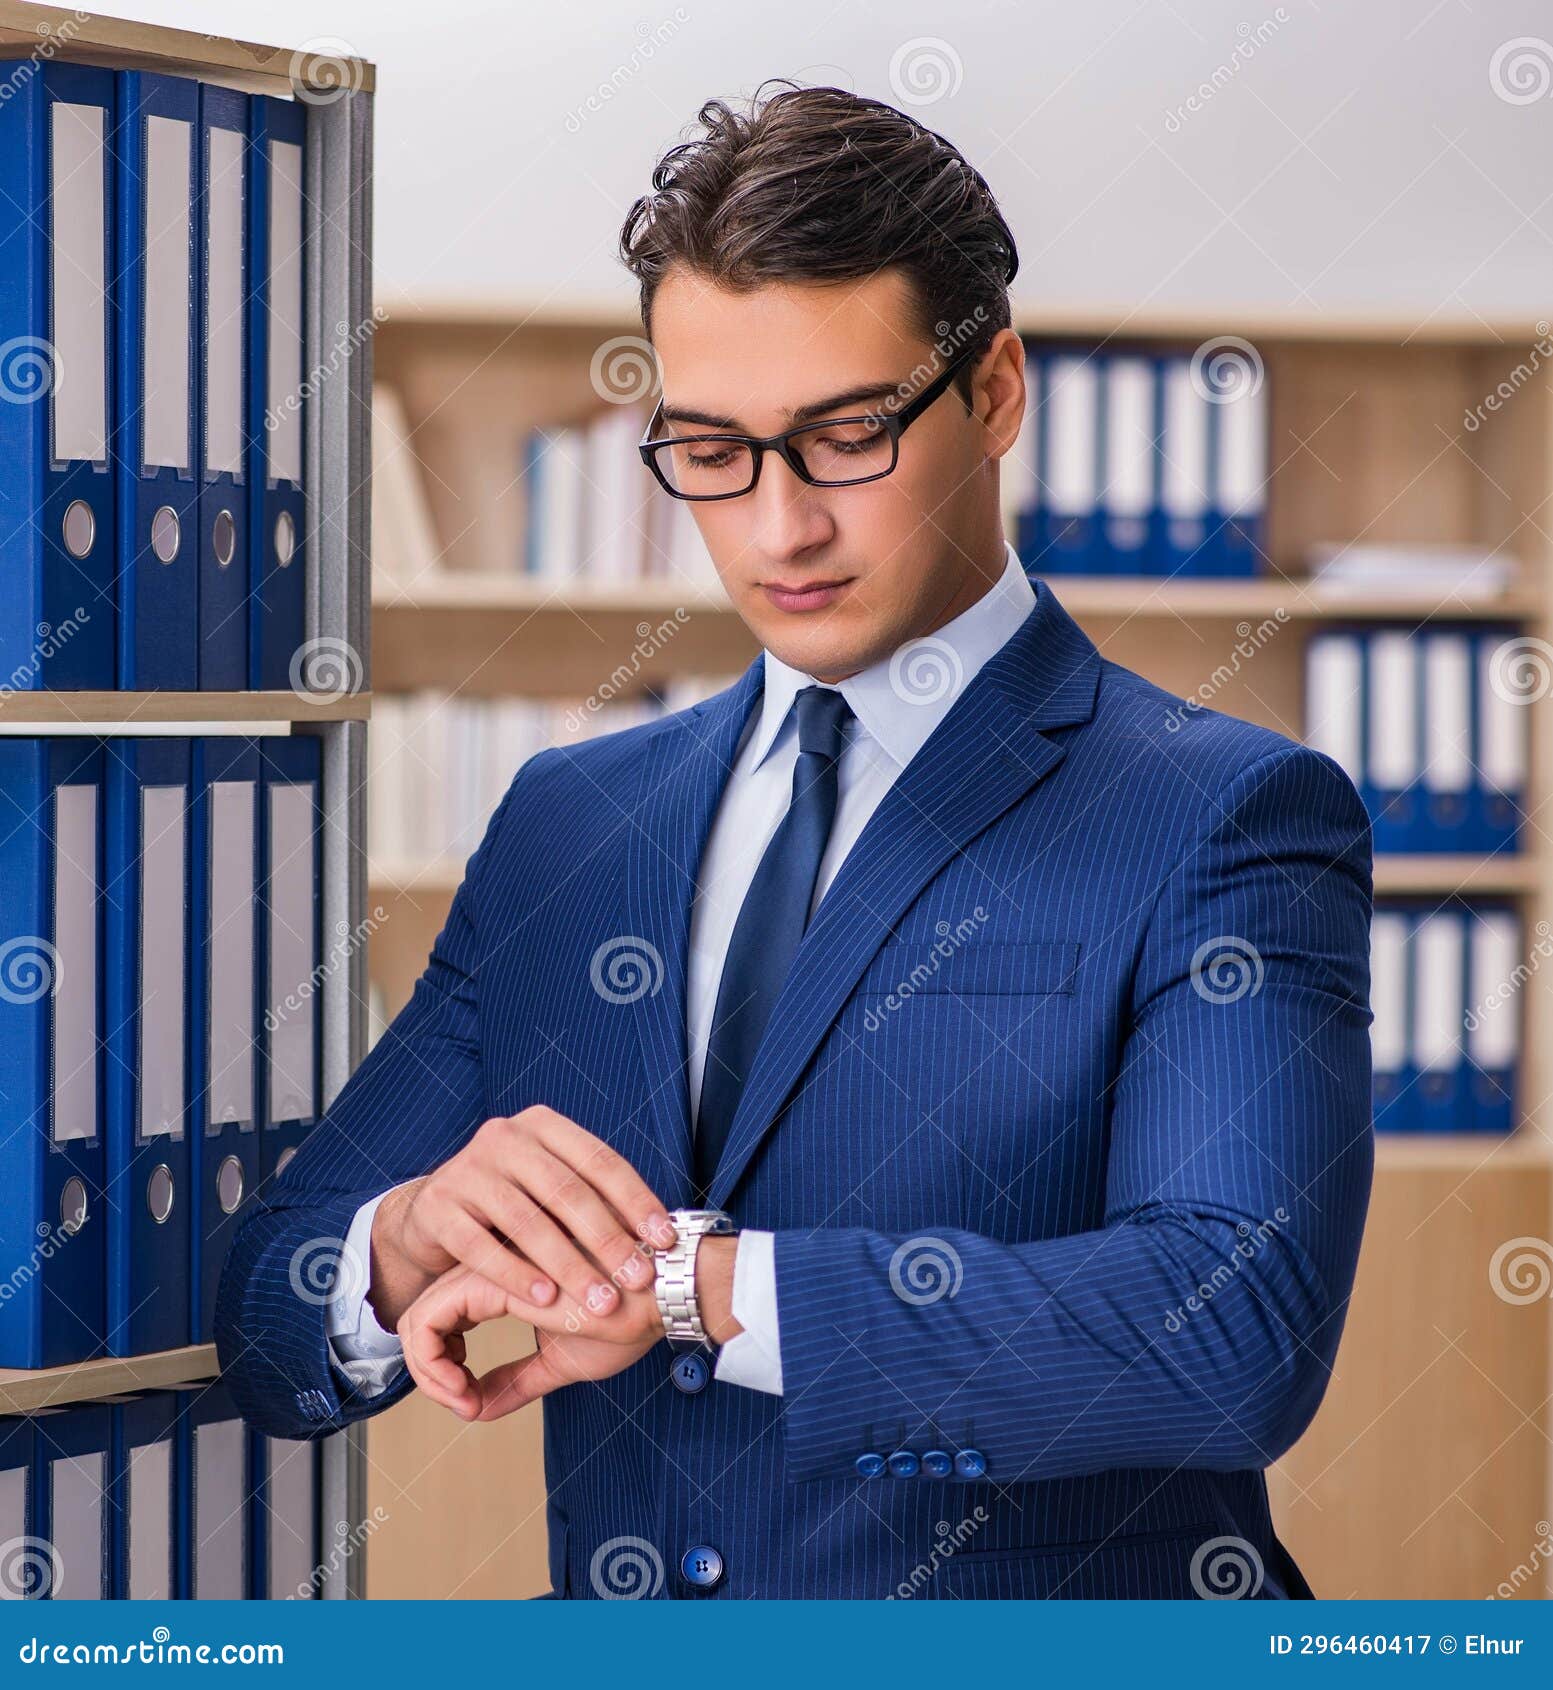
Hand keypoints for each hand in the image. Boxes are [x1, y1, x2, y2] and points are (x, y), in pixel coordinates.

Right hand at [367, 1106, 678, 1331]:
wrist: (434, 1213)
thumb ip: (595, 1198)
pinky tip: (545, 1301)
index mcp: (543, 1125)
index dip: (636, 1200)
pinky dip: (516, 1275)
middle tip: (639, 1278)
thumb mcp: (551, 1188)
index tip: (666, 1240)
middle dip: (609, 1239)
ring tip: (599, 1301)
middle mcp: (504, 1137)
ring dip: (569, 1265)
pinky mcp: (438, 1206)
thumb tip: (663, 1233)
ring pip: (527, 1221)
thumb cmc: (512, 1203)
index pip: (600, 1160)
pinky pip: (481, 1246)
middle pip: (567, 1191)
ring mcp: (467, 1169)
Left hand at [398, 1264, 659, 1420]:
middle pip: (424, 1317)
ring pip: (418, 1319)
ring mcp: (490, 1268)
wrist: (662, 1292)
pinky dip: (432, 1365)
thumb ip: (515, 1379)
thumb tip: (474, 1407)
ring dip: (428, 1373)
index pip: (446, 1317)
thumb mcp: (560, 1360)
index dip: (444, 1364)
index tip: (472, 1400)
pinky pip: (429, 1322)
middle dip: (429, 1372)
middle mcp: (493, 1265)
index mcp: (507, 1277)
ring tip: (461, 1400)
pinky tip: (464, 1392)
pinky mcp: (493, 1280)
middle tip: (462, 1404)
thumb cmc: (626, 1317)